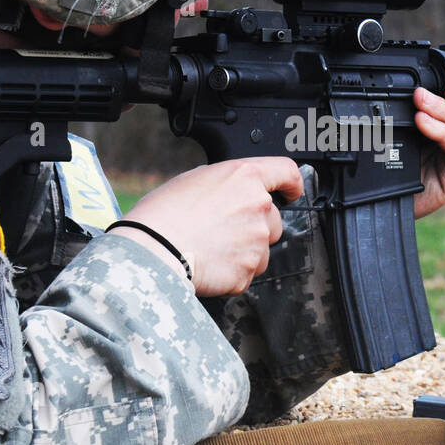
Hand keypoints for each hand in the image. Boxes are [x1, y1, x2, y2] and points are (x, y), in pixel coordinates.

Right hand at [114, 157, 303, 295]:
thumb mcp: (195, 179)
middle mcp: (258, 207)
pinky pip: (246, 273)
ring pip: (261, 249)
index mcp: (245, 177)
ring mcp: (257, 241)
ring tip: (210, 248)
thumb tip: (235, 194)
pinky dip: (231, 272)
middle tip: (222, 230)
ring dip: (244, 251)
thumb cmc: (164, 214)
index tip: (292, 191)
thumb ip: (228, 184)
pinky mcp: (248, 270)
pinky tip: (208, 263)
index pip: (286, 172)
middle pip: (272, 219)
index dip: (292, 183)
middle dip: (254, 226)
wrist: (152, 250)